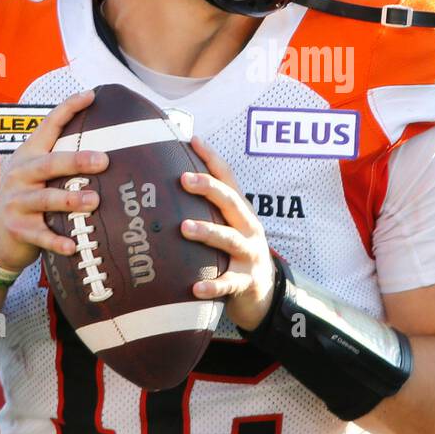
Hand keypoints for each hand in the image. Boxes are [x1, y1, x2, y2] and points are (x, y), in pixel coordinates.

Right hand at [0, 90, 108, 272]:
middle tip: (103, 160)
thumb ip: (60, 159)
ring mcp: (18, 203)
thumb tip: (105, 145)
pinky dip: (57, 241)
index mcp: (29, 156)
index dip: (68, 109)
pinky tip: (73, 244)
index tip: (91, 95)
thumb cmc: (25, 198)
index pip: (48, 126)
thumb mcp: (35, 174)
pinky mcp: (18, 229)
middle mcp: (21, 175)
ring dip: (70, 200)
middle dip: (76, 161)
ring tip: (93, 201)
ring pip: (46, 199)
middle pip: (49, 164)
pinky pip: (41, 235)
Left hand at [179, 135, 275, 330]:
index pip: (228, 179)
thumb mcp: (228, 227)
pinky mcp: (246, 282)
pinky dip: (213, 286)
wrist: (264, 293)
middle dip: (209, 189)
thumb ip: (208, 209)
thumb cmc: (235, 253)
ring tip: (185, 228)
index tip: (193, 140)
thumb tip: (170, 184)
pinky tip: (195, 288)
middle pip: (231, 202)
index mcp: (241, 212)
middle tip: (183, 179)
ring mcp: (249, 254)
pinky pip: (228, 283)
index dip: (212, 159)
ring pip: (229, 240)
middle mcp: (248, 228)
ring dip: (208, 232)